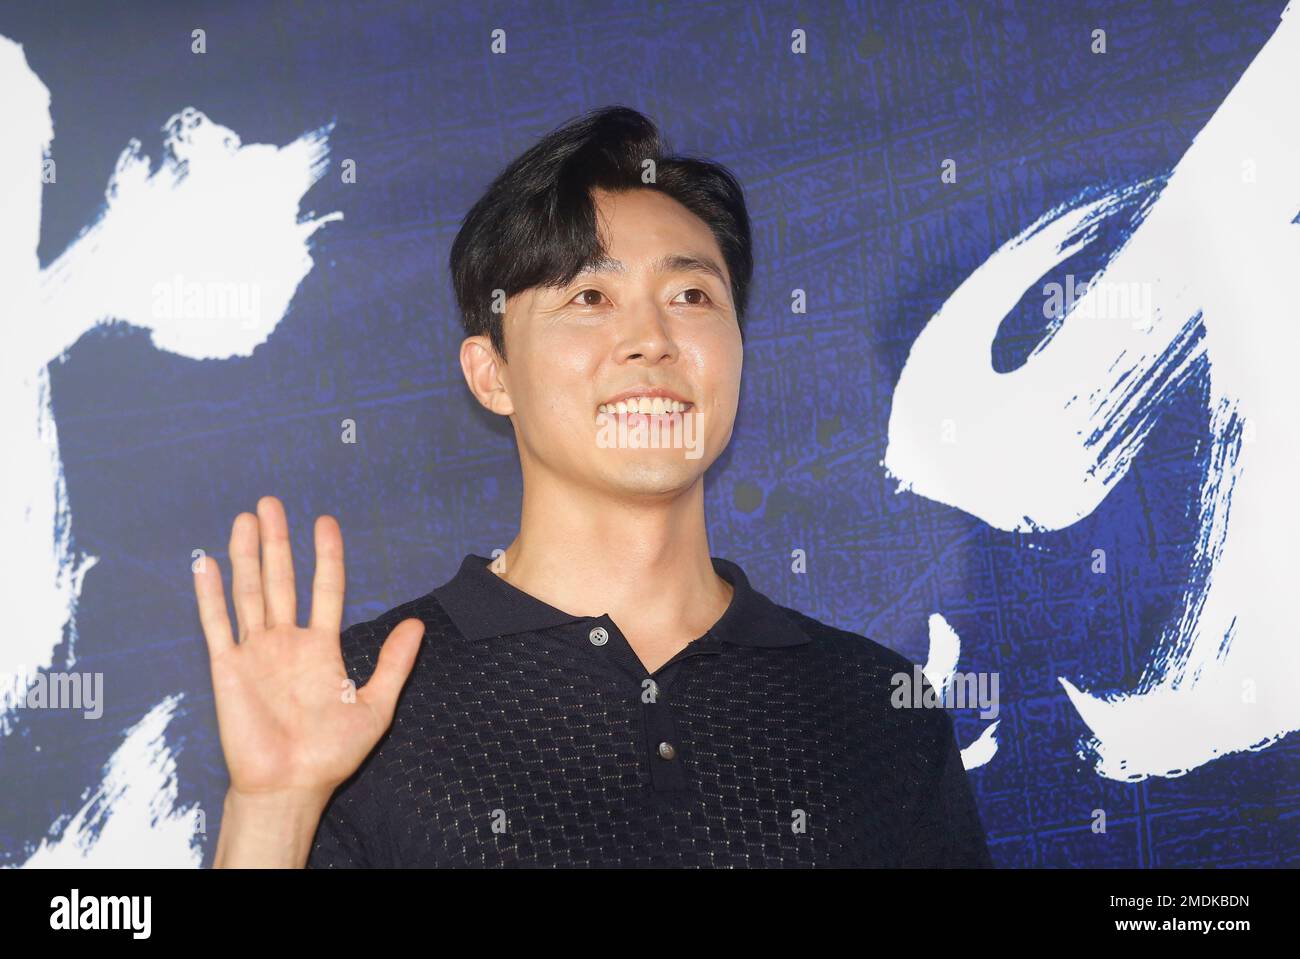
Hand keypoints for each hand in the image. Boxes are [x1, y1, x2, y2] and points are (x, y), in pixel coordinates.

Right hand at [193, 495, 424, 805]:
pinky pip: (217, 625)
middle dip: (277, 541)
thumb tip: (419, 625)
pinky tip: (206, 563)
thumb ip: (394, 663)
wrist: (292, 786)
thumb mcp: (376, 705)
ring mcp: (256, 652)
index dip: (326, 555)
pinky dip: (210, 595)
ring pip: (249, 592)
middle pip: (280, 580)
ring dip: (245, 555)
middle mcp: (286, 642)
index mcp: (321, 647)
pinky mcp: (228, 668)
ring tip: (245, 518)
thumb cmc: (332, 753)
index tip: (325, 522)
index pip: (325, 588)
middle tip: (272, 503)